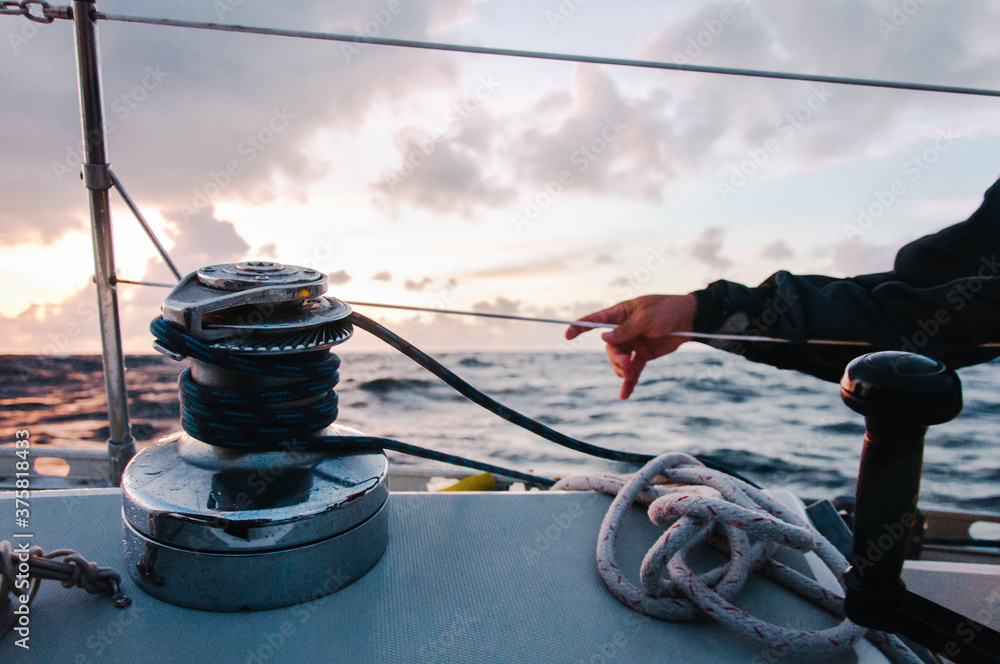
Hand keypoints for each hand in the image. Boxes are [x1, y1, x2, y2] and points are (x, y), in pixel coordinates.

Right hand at [565, 294, 696, 399]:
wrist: (691, 320)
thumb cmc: (668, 311)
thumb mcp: (647, 318)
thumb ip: (626, 329)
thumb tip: (604, 337)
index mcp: (621, 314)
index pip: (596, 320)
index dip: (580, 327)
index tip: (568, 334)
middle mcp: (624, 329)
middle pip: (609, 347)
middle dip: (615, 357)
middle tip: (626, 363)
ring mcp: (633, 343)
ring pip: (619, 360)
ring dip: (622, 368)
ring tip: (631, 372)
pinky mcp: (643, 355)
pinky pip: (633, 370)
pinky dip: (629, 382)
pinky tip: (624, 395)